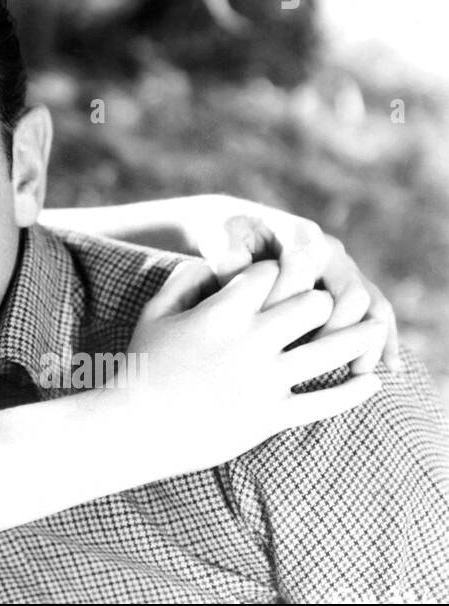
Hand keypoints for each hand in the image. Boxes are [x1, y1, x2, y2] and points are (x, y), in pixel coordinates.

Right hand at [126, 259, 383, 473]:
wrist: (134, 425)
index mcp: (222, 311)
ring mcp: (264, 380)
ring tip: (376, 327)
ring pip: (331, 350)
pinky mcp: (271, 416)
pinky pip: (325, 402)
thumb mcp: (155, 312)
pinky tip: (372, 381)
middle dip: (323, 298)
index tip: (282, 275)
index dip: (280, 269)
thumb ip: (184, 279)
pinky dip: (354, 391)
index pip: (272, 272)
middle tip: (330, 301)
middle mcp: (250, 341)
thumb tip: (215, 262)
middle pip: (313, 303)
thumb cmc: (141, 364)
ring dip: (360, 335)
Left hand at [182, 195, 398, 372]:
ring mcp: (343, 268)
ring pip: (371, 304)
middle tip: (313, 362)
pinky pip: (379, 311)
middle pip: (350, 292)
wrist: (234, 232)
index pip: (306, 271)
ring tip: (357, 373)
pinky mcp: (349, 286)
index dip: (288, 300)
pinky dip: (384, 338)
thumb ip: (227, 254)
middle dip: (335, 329)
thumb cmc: (222, 238)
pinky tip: (388, 368)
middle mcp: (329, 249)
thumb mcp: (217, 238)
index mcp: (297, 235)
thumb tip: (237, 268)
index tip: (267, 328)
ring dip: (367, 340)